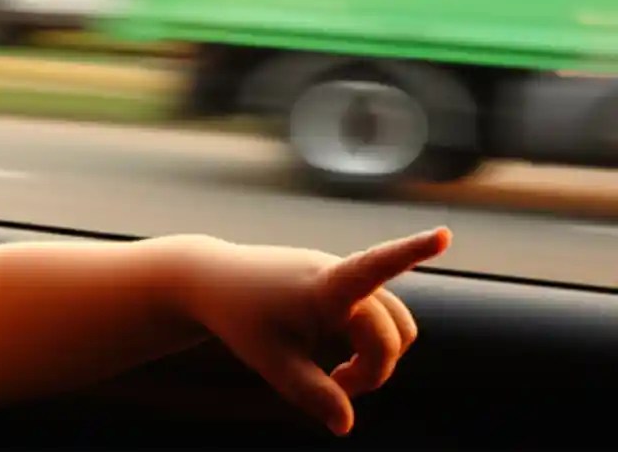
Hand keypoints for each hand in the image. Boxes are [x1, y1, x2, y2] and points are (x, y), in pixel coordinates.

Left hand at [182, 228, 451, 435]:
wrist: (214, 281)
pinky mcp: (340, 280)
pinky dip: (371, 341)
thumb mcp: (270, 362)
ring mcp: (343, 275)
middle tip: (336, 389)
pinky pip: (379, 313)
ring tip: (337, 376)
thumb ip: (311, 393)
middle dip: (376, 369)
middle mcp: (340, 273)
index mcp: (324, 287)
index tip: (444, 234)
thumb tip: (346, 424)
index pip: (375, 266)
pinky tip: (344, 359)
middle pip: (394, 332)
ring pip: (396, 322)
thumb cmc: (240, 318)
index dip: (412, 252)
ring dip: (379, 355)